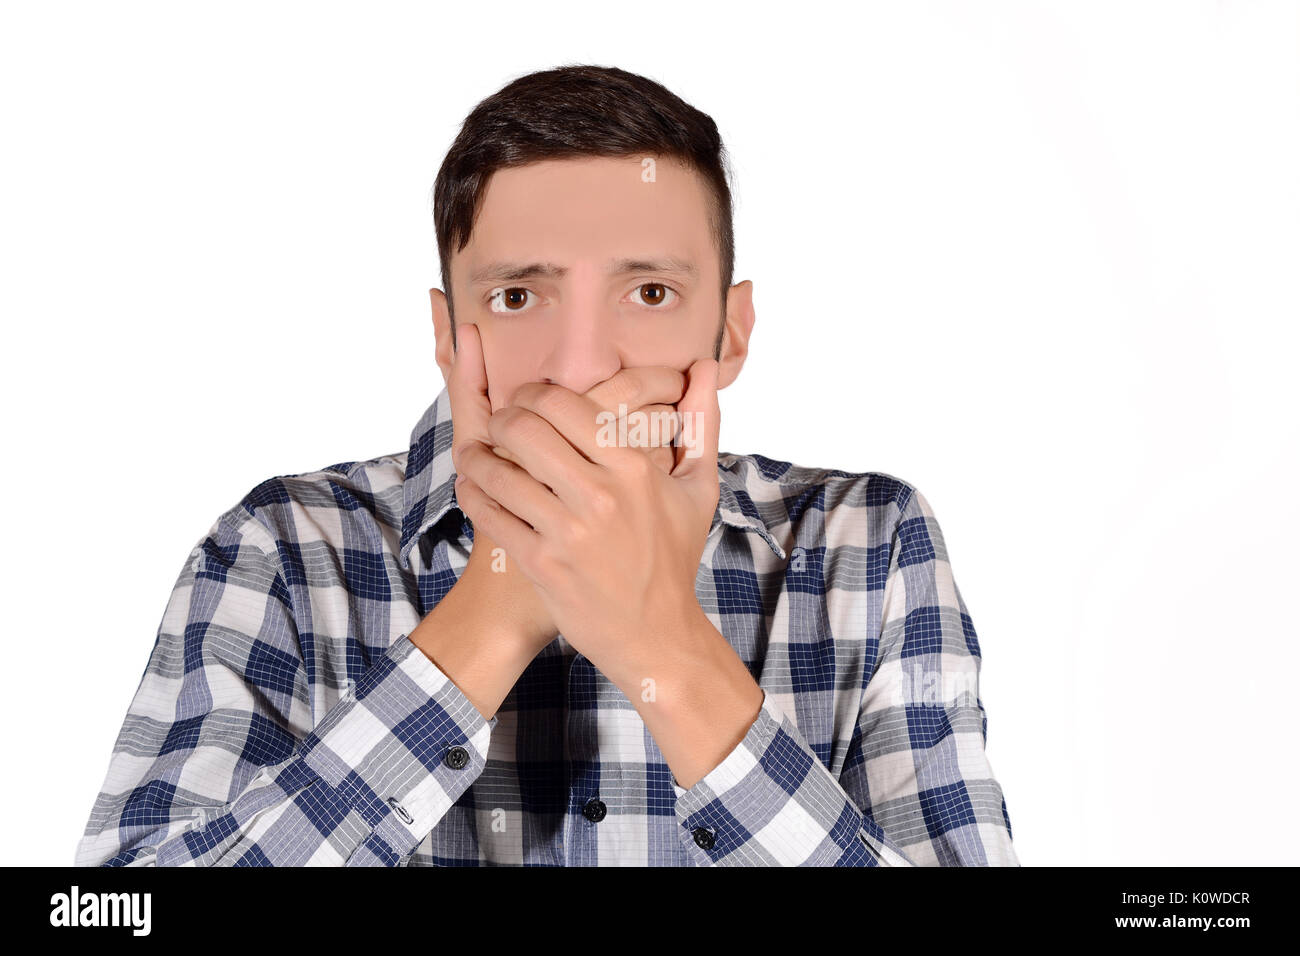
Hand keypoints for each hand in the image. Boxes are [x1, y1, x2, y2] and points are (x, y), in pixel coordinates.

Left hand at [445, 323, 689, 655]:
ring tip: (474, 452)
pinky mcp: (541, 564)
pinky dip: (472, 494)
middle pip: (524, 429)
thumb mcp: (697, 489)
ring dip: (475, 455)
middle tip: (499, 424)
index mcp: (633, 468)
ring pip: (499, 472)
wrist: (655, 634)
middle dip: (501, 419)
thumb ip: (701, 422)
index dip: (532, 393)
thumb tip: (705, 366)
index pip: (563, 405)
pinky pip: (491, 515)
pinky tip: (473, 487)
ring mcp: (566, 532)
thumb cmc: (674, 556)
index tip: (526, 400)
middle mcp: (598, 496)